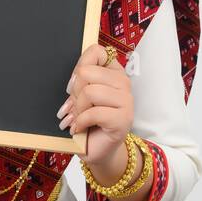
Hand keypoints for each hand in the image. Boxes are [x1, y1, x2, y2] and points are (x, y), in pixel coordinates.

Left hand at [57, 42, 133, 167]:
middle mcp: (123, 83)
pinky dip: (81, 122)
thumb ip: (80, 79)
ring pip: (90, 92)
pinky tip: (80, 128)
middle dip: (75, 92)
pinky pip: (94, 113)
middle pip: (87, 72)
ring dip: (78, 109)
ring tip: (79, 119)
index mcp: (114, 72)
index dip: (79, 68)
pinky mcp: (123, 119)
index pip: (96, 51)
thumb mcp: (80, 94)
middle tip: (76, 107)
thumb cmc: (88, 120)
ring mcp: (126, 101)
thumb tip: (76, 76)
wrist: (96, 149)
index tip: (76, 86)